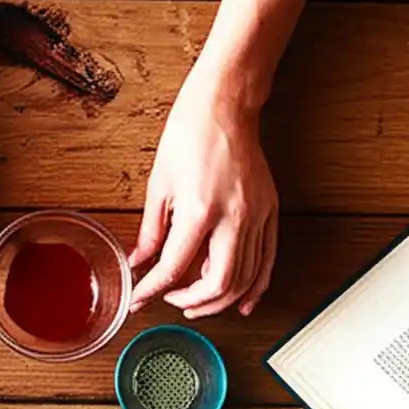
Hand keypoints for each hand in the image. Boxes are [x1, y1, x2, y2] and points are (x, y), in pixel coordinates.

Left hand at [129, 84, 277, 317]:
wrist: (225, 105)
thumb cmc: (190, 134)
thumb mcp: (158, 184)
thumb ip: (150, 232)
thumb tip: (139, 261)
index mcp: (200, 210)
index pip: (174, 268)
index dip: (153, 290)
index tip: (141, 298)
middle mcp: (233, 218)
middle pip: (218, 284)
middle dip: (192, 303)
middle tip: (172, 302)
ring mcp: (257, 216)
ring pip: (246, 279)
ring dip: (221, 301)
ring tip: (198, 304)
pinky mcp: (270, 212)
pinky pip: (267, 261)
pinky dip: (256, 287)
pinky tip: (243, 301)